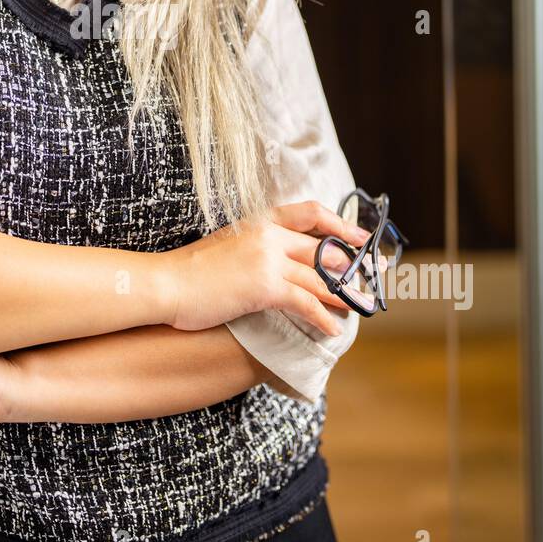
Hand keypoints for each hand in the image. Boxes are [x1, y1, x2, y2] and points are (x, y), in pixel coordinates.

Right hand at [166, 198, 375, 337]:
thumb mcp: (229, 244)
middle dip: (354, 265)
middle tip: (375, 277)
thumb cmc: (191, 270)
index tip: (361, 237)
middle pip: (324, 247)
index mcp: (261, 220)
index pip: (311, 212)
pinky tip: (333, 329)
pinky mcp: (264, 287)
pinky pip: (306, 301)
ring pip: (321, 276)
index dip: (341, 225)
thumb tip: (281, 261)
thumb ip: (257, 246)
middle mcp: (269, 235)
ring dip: (346, 294)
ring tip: (363, 307)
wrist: (166, 283)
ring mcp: (268, 260)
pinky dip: (323, 316)